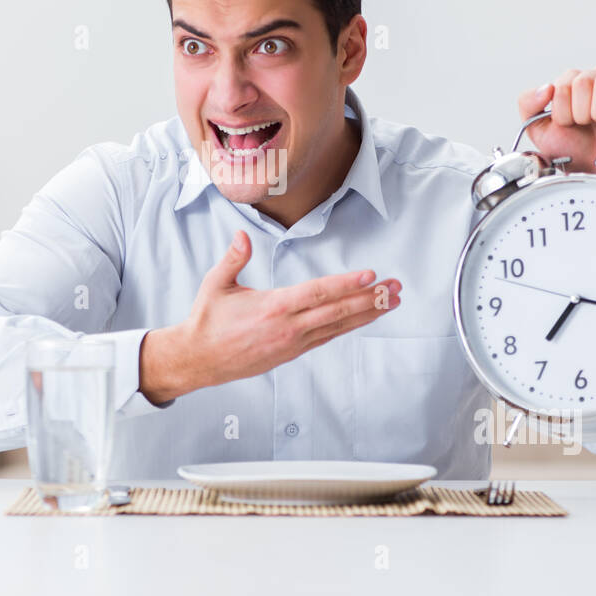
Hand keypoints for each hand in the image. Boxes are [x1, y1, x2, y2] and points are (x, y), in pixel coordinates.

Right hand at [139, 230, 400, 403]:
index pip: (318, 293)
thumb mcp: (215, 284)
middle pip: (337, 311)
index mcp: (273, 307)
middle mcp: (288, 327)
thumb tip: (242, 235)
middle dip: (371, 299)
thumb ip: (233, 258)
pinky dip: (348, 326)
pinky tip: (364, 318)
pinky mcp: (291, 353)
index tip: (372, 275)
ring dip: (367, 314)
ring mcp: (292, 343)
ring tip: (392, 303)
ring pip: (338, 326)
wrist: (199, 360)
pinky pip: (327, 337)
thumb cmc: (207, 320)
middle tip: (396, 289)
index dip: (347, 284)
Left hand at [516, 68, 595, 173]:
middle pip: (582, 80)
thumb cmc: (570, 148)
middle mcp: (593, 80)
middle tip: (584, 126)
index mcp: (570, 83)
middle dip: (579, 112)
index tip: (567, 123)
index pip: (563, 82)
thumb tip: (546, 87)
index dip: (562, 110)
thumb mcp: (537, 128)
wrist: (592, 170)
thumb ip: (528, 103)